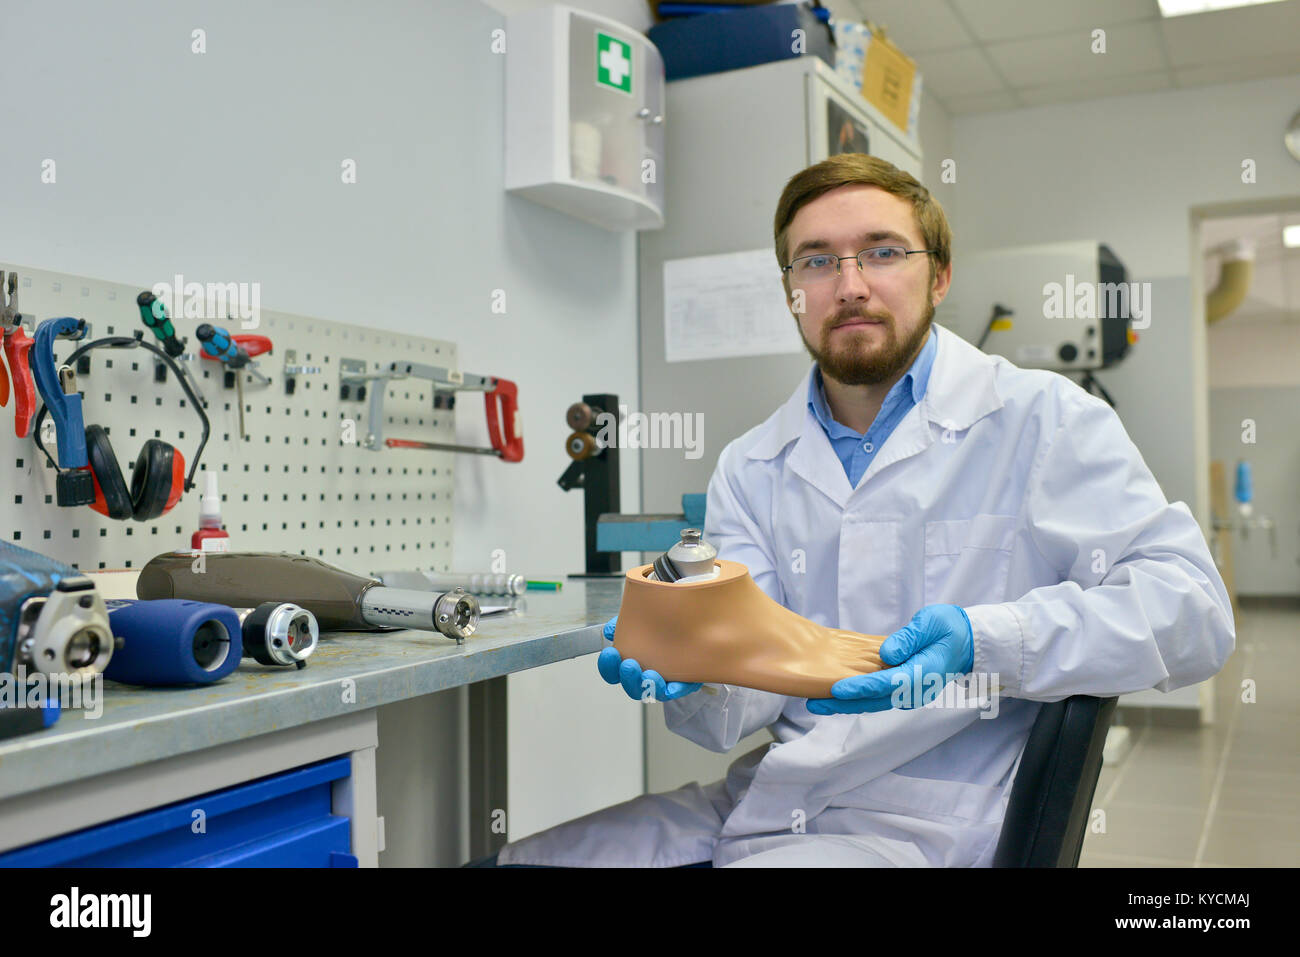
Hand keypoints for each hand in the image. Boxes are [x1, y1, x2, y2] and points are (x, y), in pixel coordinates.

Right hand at [597, 615, 701, 701]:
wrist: (691, 634)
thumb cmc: (661, 631)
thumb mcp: (642, 622)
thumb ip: (627, 623)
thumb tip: (610, 629)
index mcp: (630, 663)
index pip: (612, 671)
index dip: (607, 665)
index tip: (610, 652)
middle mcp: (644, 677)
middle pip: (630, 686)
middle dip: (627, 677)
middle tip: (629, 665)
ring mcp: (663, 683)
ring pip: (652, 692)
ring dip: (649, 685)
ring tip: (649, 675)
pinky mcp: (684, 683)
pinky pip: (679, 690)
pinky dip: (675, 689)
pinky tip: (673, 685)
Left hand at [806, 604, 973, 714]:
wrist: (967, 642)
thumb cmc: (949, 628)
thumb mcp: (931, 623)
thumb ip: (909, 638)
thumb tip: (886, 653)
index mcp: (923, 673)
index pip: (887, 684)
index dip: (860, 688)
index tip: (836, 689)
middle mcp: (915, 689)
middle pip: (875, 700)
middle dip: (843, 704)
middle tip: (814, 704)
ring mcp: (910, 693)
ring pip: (874, 702)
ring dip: (846, 704)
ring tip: (818, 703)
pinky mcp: (904, 690)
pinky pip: (877, 697)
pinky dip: (856, 698)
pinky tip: (836, 695)